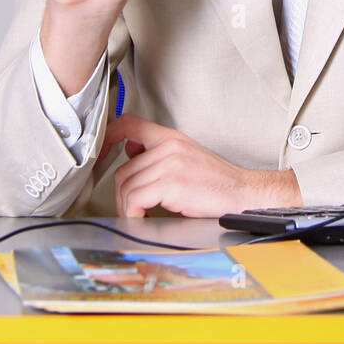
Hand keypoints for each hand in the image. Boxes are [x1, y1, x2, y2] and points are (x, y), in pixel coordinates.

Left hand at [101, 115, 302, 218]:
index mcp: (171, 138)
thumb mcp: (187, 157)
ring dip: (128, 207)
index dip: (110, 135)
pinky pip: (135, 200)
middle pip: (123, 170)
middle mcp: (167, 147)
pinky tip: (143, 219)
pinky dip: (133, 214)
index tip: (102, 150)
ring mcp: (169, 164)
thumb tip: (131, 152)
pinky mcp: (170, 184)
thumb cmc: (217, 181)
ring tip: (140, 215)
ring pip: (126, 186)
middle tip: (133, 208)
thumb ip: (160, 154)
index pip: (131, 123)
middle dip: (123, 194)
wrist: (242, 193)